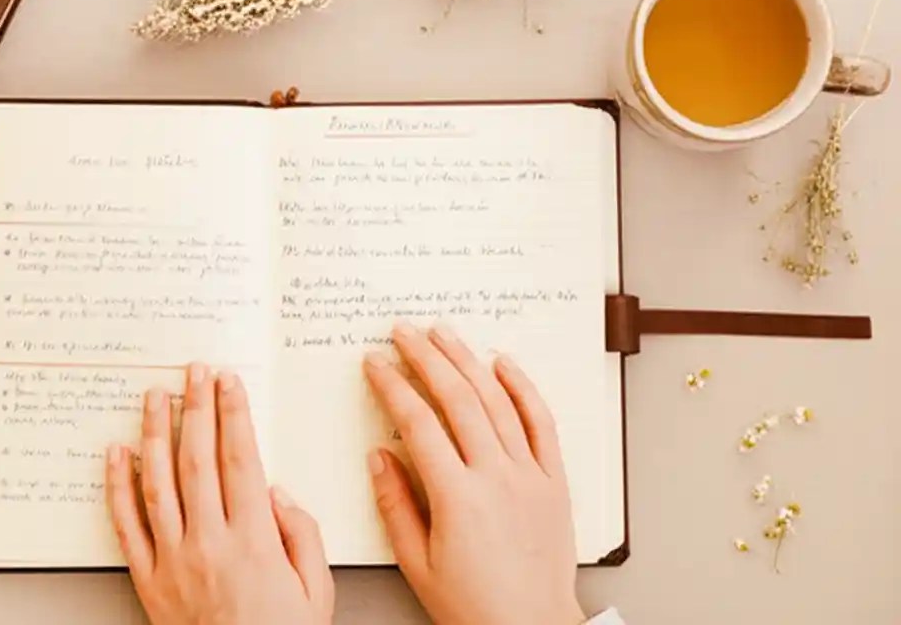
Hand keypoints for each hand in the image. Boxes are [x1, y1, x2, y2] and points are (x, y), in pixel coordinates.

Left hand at [106, 364, 334, 624]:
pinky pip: (126, 524)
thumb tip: (278, 491)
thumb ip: (303, 536)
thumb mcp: (318, 593)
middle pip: (198, 459)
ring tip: (155, 396)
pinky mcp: (147, 580)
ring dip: (156, 431)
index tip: (230, 383)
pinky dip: (118, 484)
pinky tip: (118, 453)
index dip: (234, 414)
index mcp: (255, 542)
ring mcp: (173, 560)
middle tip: (196, 372)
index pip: (240, 460)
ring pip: (159, 481)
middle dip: (198, 407)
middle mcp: (209, 544)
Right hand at [363, 322, 584, 624]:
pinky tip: (504, 363)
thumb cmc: (474, 606)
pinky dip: (522, 387)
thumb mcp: (417, 563)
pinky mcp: (553, 480)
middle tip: (403, 332)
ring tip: (444, 334)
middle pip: (457, 399)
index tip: (376, 365)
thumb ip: (395, 504)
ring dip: (467, 360)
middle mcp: (496, 477)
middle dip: (425, 357)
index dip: (392, 387)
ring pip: (497, 401)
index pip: (418, 423)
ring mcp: (529, 475)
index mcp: (457, 498)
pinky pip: (540, 421)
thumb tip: (380, 455)